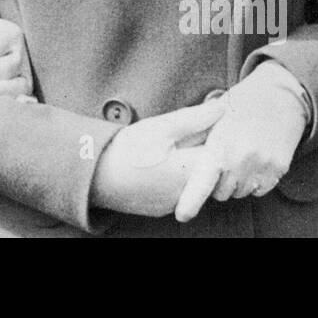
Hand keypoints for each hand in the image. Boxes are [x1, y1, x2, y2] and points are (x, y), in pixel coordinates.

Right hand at [89, 100, 226, 218]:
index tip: (212, 127)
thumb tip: (222, 109)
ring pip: (191, 183)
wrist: (95, 176)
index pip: (220, 156)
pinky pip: (176, 192)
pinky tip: (159, 165)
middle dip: (204, 153)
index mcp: (190, 171)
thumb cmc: (127, 149)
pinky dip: (174, 179)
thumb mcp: (161, 127)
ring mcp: (172, 203)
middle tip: (191, 135)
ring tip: (173, 149)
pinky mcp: (159, 208)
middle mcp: (186, 193)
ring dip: (188, 166)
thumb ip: (194, 119)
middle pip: (207, 172)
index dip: (219, 139)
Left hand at [173, 62, 308, 221]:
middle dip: (218, 182)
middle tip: (222, 160)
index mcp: (219, 144)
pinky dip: (255, 181)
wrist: (279, 94)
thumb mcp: (214, 114)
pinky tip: (255, 160)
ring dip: (236, 182)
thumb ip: (197, 134)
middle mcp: (241, 158)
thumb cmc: (240, 103)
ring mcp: (262, 164)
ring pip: (240, 193)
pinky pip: (260, 190)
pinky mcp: (279, 168)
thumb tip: (173, 147)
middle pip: (221, 193)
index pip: (203, 179)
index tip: (182, 216)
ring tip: (239, 156)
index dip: (191, 200)